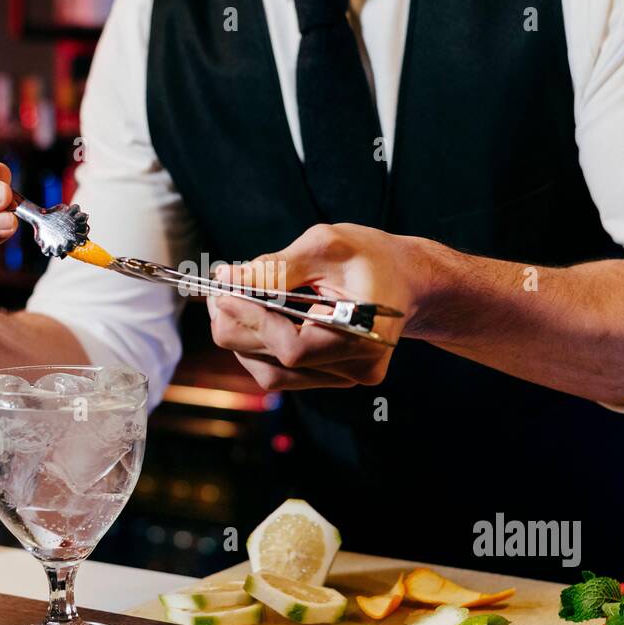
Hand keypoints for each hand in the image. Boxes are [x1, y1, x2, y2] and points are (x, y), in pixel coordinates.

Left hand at [207, 223, 422, 390]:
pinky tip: (254, 316)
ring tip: (233, 300)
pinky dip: (259, 346)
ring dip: (244, 338)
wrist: (405, 279)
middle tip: (218, 291)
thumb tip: (227, 278)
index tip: (223, 292)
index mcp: (363, 336)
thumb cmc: (371, 256)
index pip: (294, 349)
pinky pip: (281, 372)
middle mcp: (357, 368)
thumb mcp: (326, 245)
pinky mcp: (331, 378)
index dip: (253, 322)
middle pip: (277, 365)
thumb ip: (276, 267)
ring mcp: (344, 379)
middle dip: (239, 327)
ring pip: (272, 374)